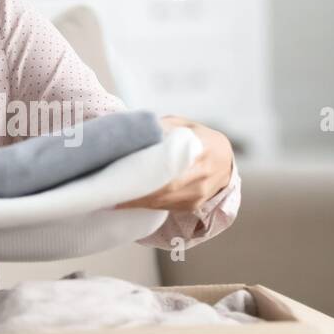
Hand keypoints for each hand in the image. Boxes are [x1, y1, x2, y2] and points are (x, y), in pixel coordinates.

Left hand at [112, 116, 234, 212]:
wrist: (227, 161)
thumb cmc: (200, 138)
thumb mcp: (186, 125)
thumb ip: (164, 127)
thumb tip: (134, 129)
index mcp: (200, 150)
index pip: (169, 163)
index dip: (145, 172)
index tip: (120, 175)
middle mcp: (200, 175)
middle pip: (163, 188)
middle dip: (134, 192)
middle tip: (107, 191)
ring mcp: (197, 194)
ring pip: (161, 201)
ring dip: (135, 202)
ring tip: (110, 198)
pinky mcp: (192, 206)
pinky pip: (164, 207)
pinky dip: (144, 205)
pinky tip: (126, 202)